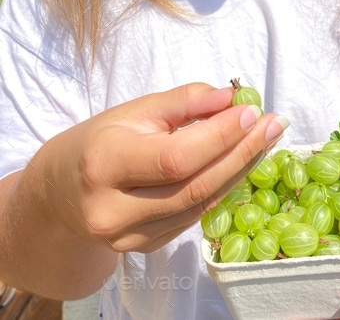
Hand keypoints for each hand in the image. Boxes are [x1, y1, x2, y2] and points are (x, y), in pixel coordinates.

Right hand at [37, 82, 287, 253]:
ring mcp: (128, 237)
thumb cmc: (100, 140)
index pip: (175, 158)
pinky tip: (241, 162)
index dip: (220, 136)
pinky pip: (194, 216)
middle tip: (274, 124)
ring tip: (266, 139)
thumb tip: (231, 96)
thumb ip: (184, 101)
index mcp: (104, 164)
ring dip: (240, 169)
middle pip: (194, 186)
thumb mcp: (135, 110)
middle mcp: (112, 209)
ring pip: (200, 205)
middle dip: (242, 152)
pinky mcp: (144, 248)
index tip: (252, 110)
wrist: (60, 193)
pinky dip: (222, 187)